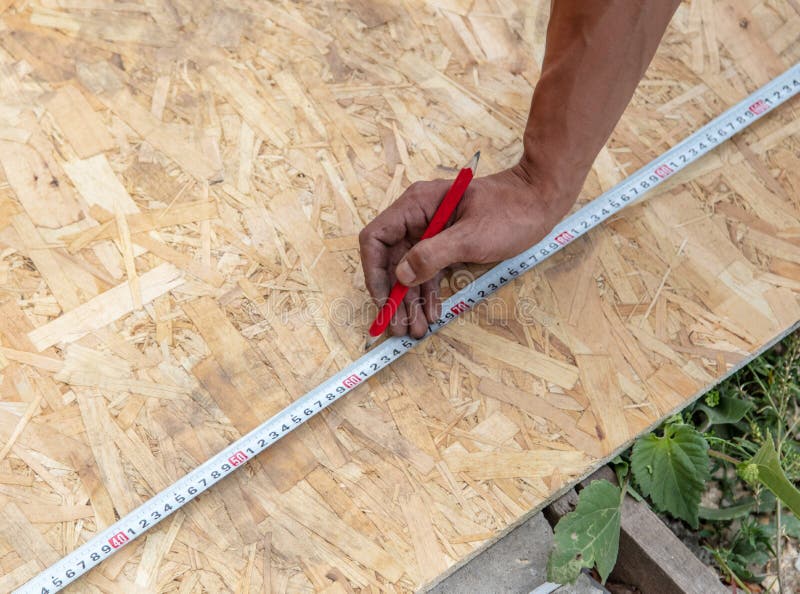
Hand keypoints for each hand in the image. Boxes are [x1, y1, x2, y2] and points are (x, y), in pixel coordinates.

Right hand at [359, 163, 572, 337]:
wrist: (540, 202)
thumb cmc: (510, 211)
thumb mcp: (471, 236)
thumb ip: (433, 255)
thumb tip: (401, 275)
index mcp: (416, 205)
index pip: (377, 238)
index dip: (374, 271)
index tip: (383, 300)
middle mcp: (417, 217)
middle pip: (391, 260)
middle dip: (394, 295)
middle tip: (398, 327)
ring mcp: (431, 232)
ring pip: (409, 271)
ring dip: (410, 301)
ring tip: (414, 329)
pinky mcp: (446, 245)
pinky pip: (429, 272)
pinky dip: (428, 293)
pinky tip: (431, 314)